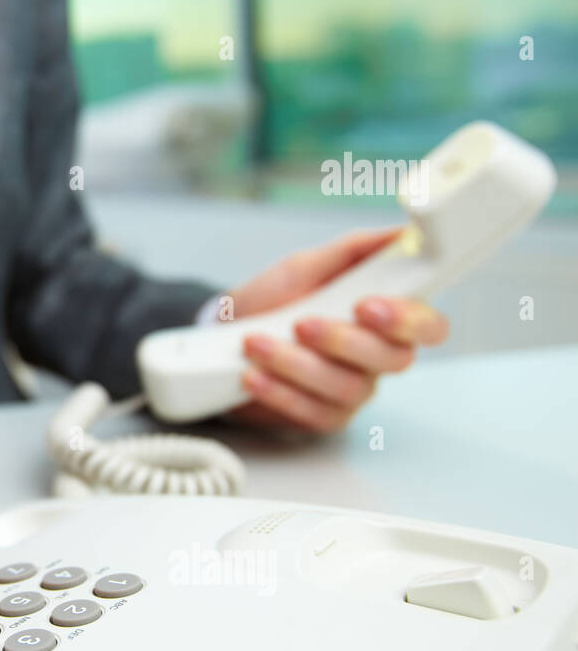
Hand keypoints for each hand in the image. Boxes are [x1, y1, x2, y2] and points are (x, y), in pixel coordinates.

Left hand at [223, 228, 448, 431]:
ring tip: (256, 344)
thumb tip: (404, 233)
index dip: (408, 319)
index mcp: (385, 318)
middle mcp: (377, 358)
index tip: (367, 305)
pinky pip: (312, 412)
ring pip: (346, 386)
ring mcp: (352, 392)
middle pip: (392, 359)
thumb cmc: (272, 301)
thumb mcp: (307, 266)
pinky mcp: (322, 418)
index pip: (428, 325)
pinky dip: (279, 392)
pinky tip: (253, 376)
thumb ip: (356, 250)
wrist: (222, 338)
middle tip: (302, 324)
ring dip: (297, 364)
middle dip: (344, 340)